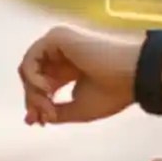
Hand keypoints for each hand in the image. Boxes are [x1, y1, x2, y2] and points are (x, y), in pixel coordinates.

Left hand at [18, 24, 137, 124]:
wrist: (133, 75)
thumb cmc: (112, 92)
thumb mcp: (79, 109)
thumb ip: (57, 112)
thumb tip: (37, 117)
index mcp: (68, 68)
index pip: (42, 83)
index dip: (36, 103)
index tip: (36, 123)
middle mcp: (61, 53)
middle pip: (32, 76)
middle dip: (32, 99)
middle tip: (38, 120)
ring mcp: (58, 42)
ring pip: (28, 68)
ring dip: (32, 92)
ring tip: (48, 107)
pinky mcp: (57, 37)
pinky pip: (31, 59)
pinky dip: (32, 78)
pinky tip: (47, 90)